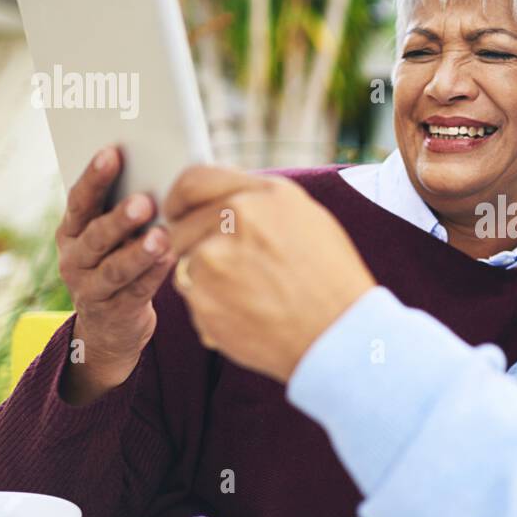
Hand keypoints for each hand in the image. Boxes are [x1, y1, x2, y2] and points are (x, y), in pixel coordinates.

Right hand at [56, 145, 175, 404]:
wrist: (110, 326)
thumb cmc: (119, 261)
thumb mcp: (111, 237)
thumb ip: (121, 209)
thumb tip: (158, 169)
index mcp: (70, 231)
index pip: (79, 201)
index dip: (94, 177)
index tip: (112, 151)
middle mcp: (74, 259)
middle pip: (95, 235)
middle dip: (119, 217)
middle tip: (144, 201)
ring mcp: (90, 288)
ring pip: (115, 268)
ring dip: (139, 251)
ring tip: (161, 236)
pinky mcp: (115, 312)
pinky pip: (137, 290)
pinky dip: (155, 274)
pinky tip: (171, 259)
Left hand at [163, 165, 374, 381]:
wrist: (340, 334)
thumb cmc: (332, 279)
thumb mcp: (307, 220)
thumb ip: (259, 203)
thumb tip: (220, 199)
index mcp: (263, 194)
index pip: (194, 181)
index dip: (179, 198)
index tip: (176, 210)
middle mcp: (235, 218)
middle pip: (182, 225)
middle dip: (194, 244)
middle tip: (223, 267)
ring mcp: (214, 259)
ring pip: (185, 263)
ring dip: (206, 277)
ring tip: (249, 293)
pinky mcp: (203, 298)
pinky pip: (193, 298)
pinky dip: (212, 306)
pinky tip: (248, 313)